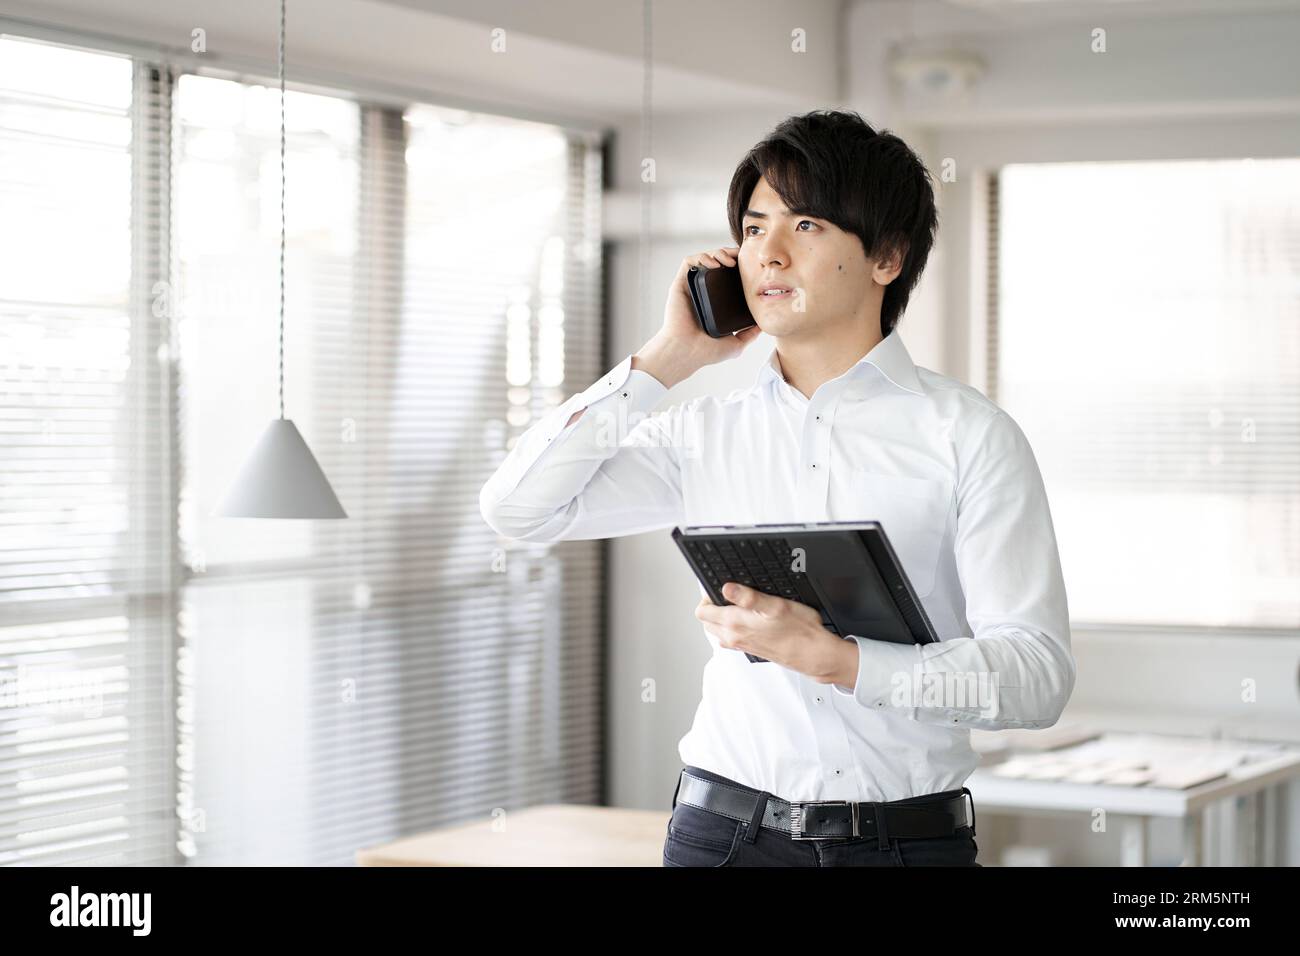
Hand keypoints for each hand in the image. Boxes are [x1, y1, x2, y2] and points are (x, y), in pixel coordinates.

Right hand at [633, 246, 762, 388]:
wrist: (686, 352)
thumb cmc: (706, 351)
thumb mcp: (736, 343)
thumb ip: (750, 334)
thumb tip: (763, 325)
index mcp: (716, 302)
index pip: (728, 277)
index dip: (739, 266)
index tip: (751, 264)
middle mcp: (704, 292)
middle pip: (717, 263)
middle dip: (730, 254)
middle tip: (741, 257)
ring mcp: (692, 287)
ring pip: (704, 258)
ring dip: (718, 252)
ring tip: (729, 260)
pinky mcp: (680, 284)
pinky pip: (689, 262)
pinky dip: (702, 256)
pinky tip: (714, 262)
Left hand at [694, 582, 853, 683]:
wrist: (813, 654)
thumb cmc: (799, 631)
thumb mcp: (775, 605)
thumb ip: (747, 597)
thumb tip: (726, 588)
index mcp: (734, 624)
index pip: (702, 611)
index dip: (707, 595)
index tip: (719, 587)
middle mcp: (733, 637)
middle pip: (706, 621)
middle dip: (711, 606)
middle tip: (728, 594)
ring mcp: (741, 645)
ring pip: (717, 630)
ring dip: (720, 617)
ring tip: (737, 605)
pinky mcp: (750, 649)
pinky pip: (730, 638)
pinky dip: (732, 628)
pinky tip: (749, 620)